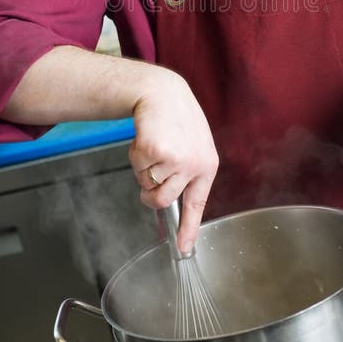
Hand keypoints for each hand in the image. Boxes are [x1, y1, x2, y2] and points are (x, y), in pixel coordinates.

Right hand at [128, 67, 218, 253]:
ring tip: (153, 146)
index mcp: (207, 165)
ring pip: (147, 184)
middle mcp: (194, 165)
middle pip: (163, 200)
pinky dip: (135, 155)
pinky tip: (146, 138)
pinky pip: (137, 168)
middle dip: (150, 191)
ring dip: (143, 169)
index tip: (183, 249)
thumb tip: (173, 203)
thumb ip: (187, 172)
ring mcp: (175, 158)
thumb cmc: (176, 119)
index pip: (197, 204)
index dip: (189, 229)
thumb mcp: (192, 145)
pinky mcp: (155, 150)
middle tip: (152, 170)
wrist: (163, 92)